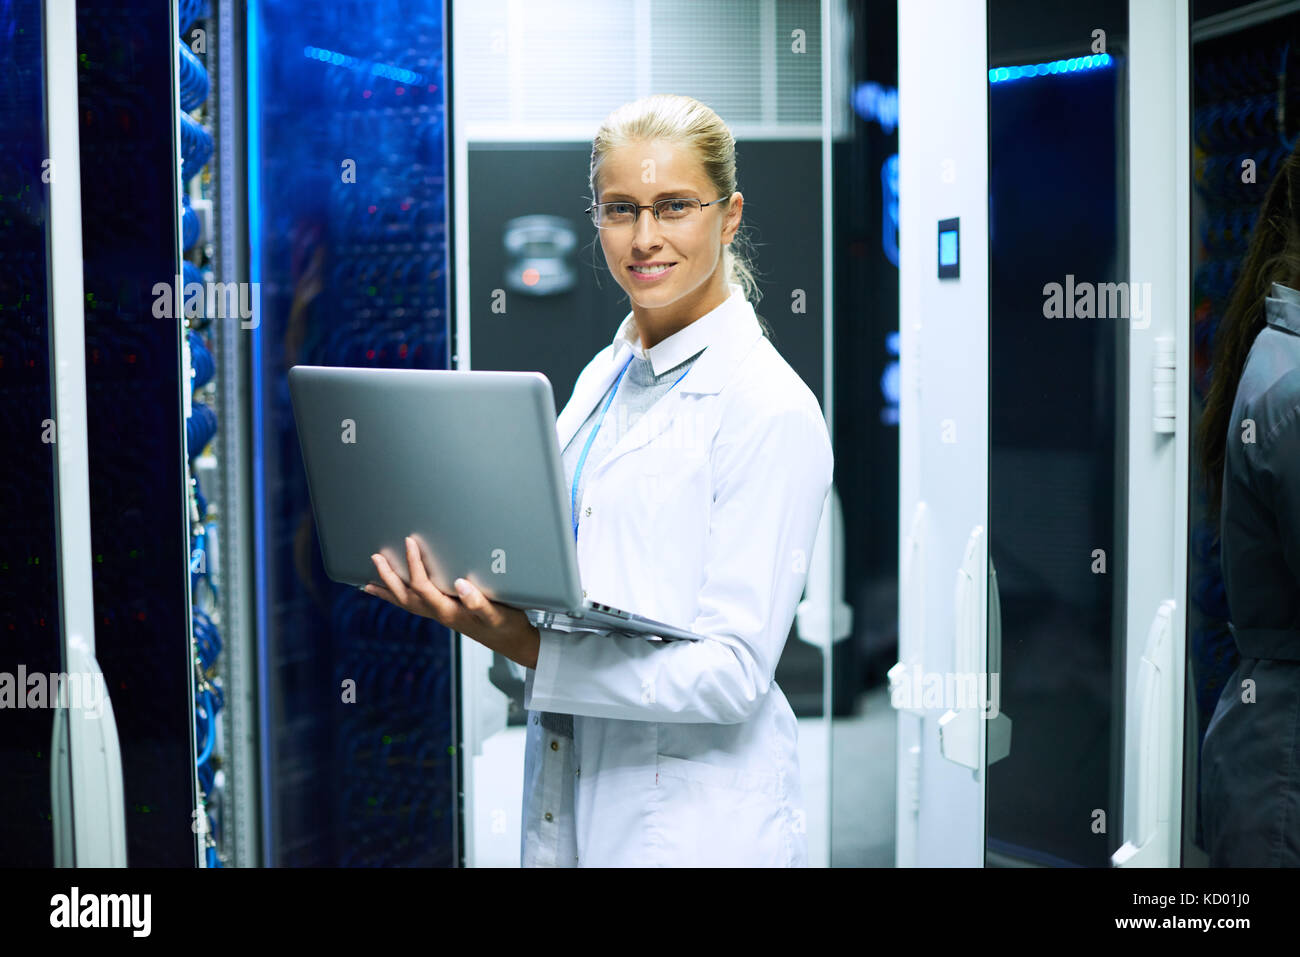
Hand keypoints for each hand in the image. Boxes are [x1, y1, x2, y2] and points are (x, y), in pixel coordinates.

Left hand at [363, 536, 539, 668]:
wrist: (513, 642)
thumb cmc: (506, 626)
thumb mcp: (497, 613)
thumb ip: (479, 601)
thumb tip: (460, 583)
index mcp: (449, 611)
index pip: (423, 586)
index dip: (414, 564)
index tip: (410, 543)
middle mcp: (440, 614)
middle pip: (405, 596)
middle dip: (389, 577)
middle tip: (376, 557)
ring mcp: (440, 616)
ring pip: (406, 603)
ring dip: (387, 590)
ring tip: (369, 581)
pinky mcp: (444, 614)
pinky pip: (414, 606)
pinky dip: (398, 599)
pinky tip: (394, 594)